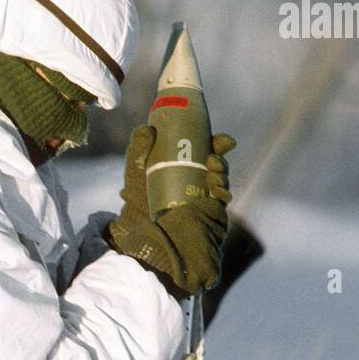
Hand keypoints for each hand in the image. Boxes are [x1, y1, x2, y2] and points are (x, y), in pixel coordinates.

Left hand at [107, 132, 235, 294]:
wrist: (140, 231)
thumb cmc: (137, 201)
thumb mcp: (136, 171)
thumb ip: (138, 149)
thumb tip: (146, 128)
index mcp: (183, 166)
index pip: (204, 149)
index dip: (214, 142)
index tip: (217, 137)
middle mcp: (196, 180)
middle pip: (216, 162)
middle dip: (221, 154)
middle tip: (217, 150)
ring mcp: (204, 197)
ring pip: (221, 179)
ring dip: (222, 170)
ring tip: (213, 169)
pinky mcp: (209, 214)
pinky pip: (222, 200)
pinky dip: (223, 191)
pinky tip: (217, 189)